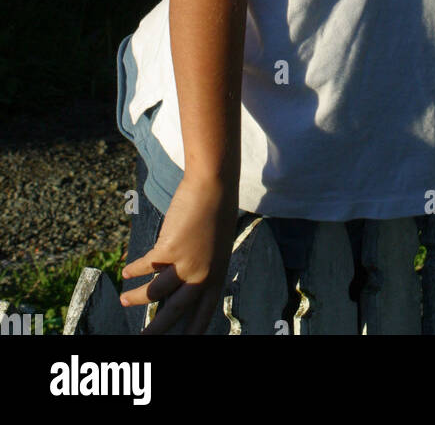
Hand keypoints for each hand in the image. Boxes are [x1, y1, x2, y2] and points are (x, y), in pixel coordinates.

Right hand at [119, 172, 239, 334]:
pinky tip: (126, 272)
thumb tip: (181, 285)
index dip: (192, 331)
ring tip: (123, 300)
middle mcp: (202, 275)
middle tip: (142, 340)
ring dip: (135, 297)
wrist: (213, 185)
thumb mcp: (216, 248)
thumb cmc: (216, 213)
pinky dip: (134, 270)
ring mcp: (186, 264)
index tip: (184, 343)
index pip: (204, 314)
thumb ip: (202, 268)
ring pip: (154, 292)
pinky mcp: (169, 249)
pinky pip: (146, 266)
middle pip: (175, 312)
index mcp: (217, 277)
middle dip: (157, 329)